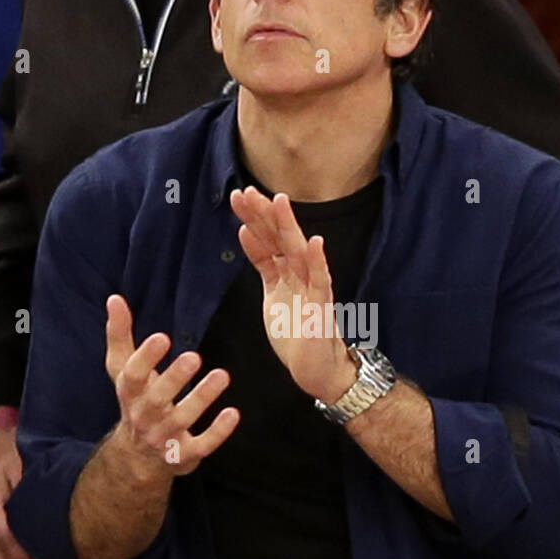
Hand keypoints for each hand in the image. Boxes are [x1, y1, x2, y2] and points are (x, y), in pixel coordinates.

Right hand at [105, 294, 239, 474]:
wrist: (136, 458)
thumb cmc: (135, 401)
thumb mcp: (122, 370)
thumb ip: (120, 335)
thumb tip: (115, 299)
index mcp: (130, 392)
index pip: (133, 375)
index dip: (146, 358)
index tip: (162, 338)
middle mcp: (144, 416)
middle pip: (156, 399)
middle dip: (174, 378)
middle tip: (193, 356)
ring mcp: (164, 437)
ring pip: (181, 419)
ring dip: (202, 398)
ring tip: (222, 375)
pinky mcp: (184, 454)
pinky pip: (201, 445)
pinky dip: (217, 432)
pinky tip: (233, 413)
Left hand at [231, 187, 356, 403]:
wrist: (316, 367)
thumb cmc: (296, 332)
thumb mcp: (271, 293)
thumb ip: (263, 264)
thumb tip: (245, 232)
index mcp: (284, 271)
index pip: (267, 239)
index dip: (253, 218)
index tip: (238, 196)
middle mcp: (298, 274)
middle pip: (279, 238)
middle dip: (264, 215)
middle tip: (248, 192)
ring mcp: (311, 287)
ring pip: (298, 251)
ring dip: (289, 227)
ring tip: (279, 201)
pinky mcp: (322, 306)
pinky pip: (321, 280)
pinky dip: (318, 261)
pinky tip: (314, 242)